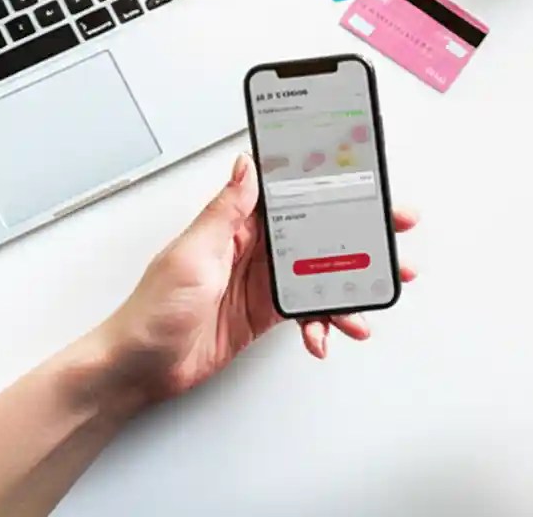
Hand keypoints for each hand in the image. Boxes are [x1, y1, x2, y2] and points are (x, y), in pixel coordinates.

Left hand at [98, 153, 418, 404]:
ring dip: (351, 288)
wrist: (138, 368)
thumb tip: (247, 163)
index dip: (331, 183)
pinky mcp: (265, 313)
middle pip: (319, 232)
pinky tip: (325, 338)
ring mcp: (263, 282)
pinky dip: (322, 326)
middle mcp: (254, 248)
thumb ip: (226, 210)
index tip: (366, 178)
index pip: (292, 193)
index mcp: (236, 224)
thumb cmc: (151, 310)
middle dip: (360, 233)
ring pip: (322, 275)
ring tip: (374, 299)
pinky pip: (307, 312)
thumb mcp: (191, 253)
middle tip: (395, 232)